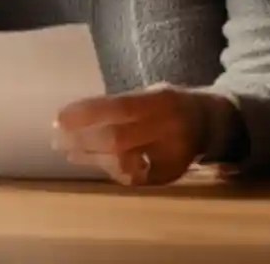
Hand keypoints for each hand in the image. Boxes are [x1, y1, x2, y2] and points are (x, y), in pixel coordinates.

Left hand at [52, 83, 243, 185]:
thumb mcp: (150, 93)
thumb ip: (120, 104)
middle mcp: (168, 128)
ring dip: (90, 157)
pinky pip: (133, 178)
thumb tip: (76, 115)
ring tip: (68, 150)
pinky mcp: (170, 176)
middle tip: (57, 139)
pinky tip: (92, 161)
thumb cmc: (169, 104)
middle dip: (82, 140)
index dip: (85, 114)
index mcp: (162, 101)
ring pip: (122, 162)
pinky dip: (108, 169)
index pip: (118, 107)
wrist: (212, 123)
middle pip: (117, 139)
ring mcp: (171, 156)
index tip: (58, 118)